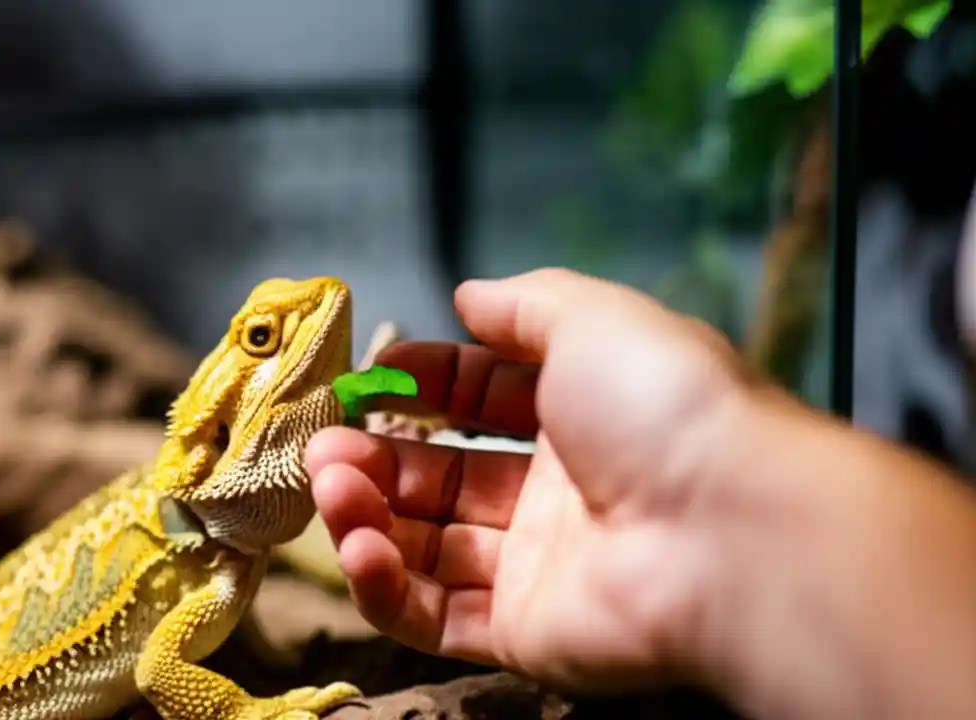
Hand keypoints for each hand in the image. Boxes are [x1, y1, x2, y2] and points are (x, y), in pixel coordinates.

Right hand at [305, 268, 753, 691]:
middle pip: (441, 479)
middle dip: (376, 457)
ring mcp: (538, 567)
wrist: (731, 528)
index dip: (424, 386)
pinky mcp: (524, 633)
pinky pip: (435, 614)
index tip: (371, 379)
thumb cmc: (668, 409)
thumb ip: (524, 307)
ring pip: (426, 546)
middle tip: (326, 445)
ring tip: (329, 486)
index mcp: (580, 417)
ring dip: (365, 515)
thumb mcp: (593, 318)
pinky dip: (384, 585)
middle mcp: (557, 494)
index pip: (480, 402)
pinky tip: (360, 546)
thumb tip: (468, 295)